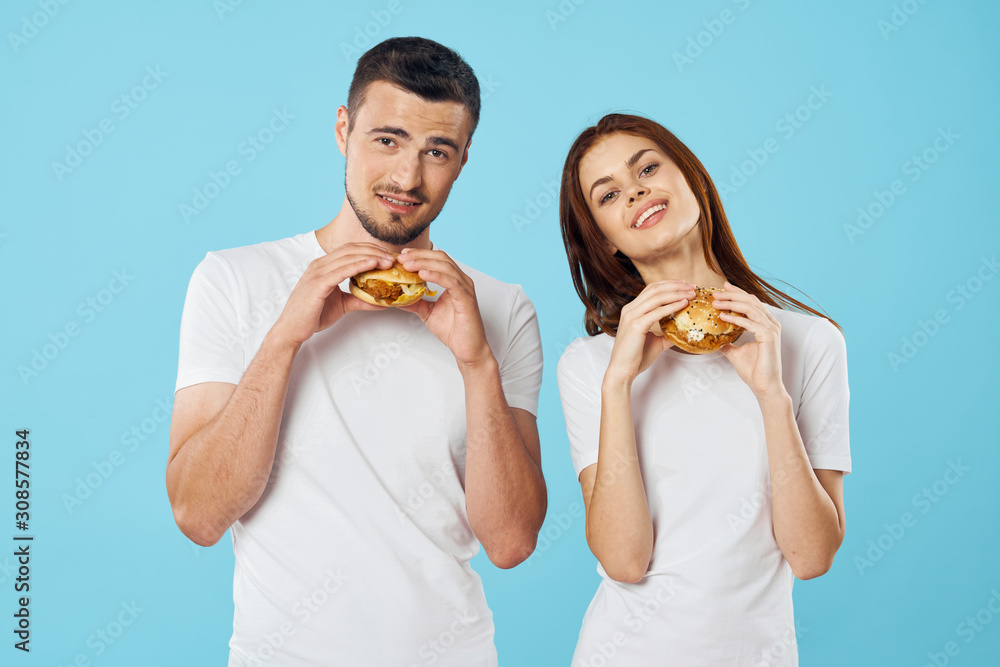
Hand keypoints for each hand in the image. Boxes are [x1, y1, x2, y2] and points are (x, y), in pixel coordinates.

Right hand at [271, 242, 394, 345]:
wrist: (292, 330)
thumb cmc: (312, 316)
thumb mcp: (342, 305)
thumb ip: (360, 300)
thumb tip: (381, 302)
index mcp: (323, 266)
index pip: (349, 250)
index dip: (370, 250)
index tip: (387, 256)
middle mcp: (320, 265)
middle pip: (351, 250)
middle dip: (374, 251)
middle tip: (392, 258)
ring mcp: (317, 273)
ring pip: (348, 257)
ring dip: (371, 257)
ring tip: (388, 262)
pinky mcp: (317, 284)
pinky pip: (341, 270)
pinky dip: (358, 265)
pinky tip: (372, 265)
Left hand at [396, 248, 492, 369]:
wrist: (467, 349)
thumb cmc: (453, 330)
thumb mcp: (427, 312)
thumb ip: (415, 302)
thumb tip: (397, 296)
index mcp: (454, 281)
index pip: (437, 260)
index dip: (420, 255)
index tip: (403, 255)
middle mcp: (461, 281)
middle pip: (440, 258)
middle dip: (420, 255)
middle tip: (402, 258)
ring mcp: (465, 288)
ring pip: (445, 266)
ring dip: (425, 263)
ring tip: (408, 265)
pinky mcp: (466, 298)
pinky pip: (451, 282)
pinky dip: (436, 275)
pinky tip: (423, 274)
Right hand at [606, 280, 694, 385]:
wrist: (622, 371)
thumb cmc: (636, 357)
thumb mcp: (655, 341)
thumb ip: (667, 333)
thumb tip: (684, 332)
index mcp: (632, 310)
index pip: (651, 289)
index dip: (669, 284)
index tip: (685, 285)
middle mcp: (630, 309)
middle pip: (655, 288)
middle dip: (676, 285)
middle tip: (692, 287)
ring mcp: (632, 316)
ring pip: (656, 296)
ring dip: (676, 293)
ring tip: (691, 294)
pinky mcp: (636, 325)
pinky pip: (657, 312)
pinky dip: (671, 306)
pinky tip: (683, 304)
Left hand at [712, 282, 785, 397]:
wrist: (764, 386)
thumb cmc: (754, 370)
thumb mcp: (736, 352)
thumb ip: (727, 343)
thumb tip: (713, 339)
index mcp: (766, 324)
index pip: (751, 302)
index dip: (737, 293)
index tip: (723, 287)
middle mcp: (771, 324)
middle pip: (751, 301)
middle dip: (732, 294)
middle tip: (715, 292)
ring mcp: (771, 329)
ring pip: (751, 308)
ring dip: (731, 304)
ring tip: (716, 302)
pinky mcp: (769, 337)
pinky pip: (750, 323)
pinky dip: (736, 319)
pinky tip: (723, 317)